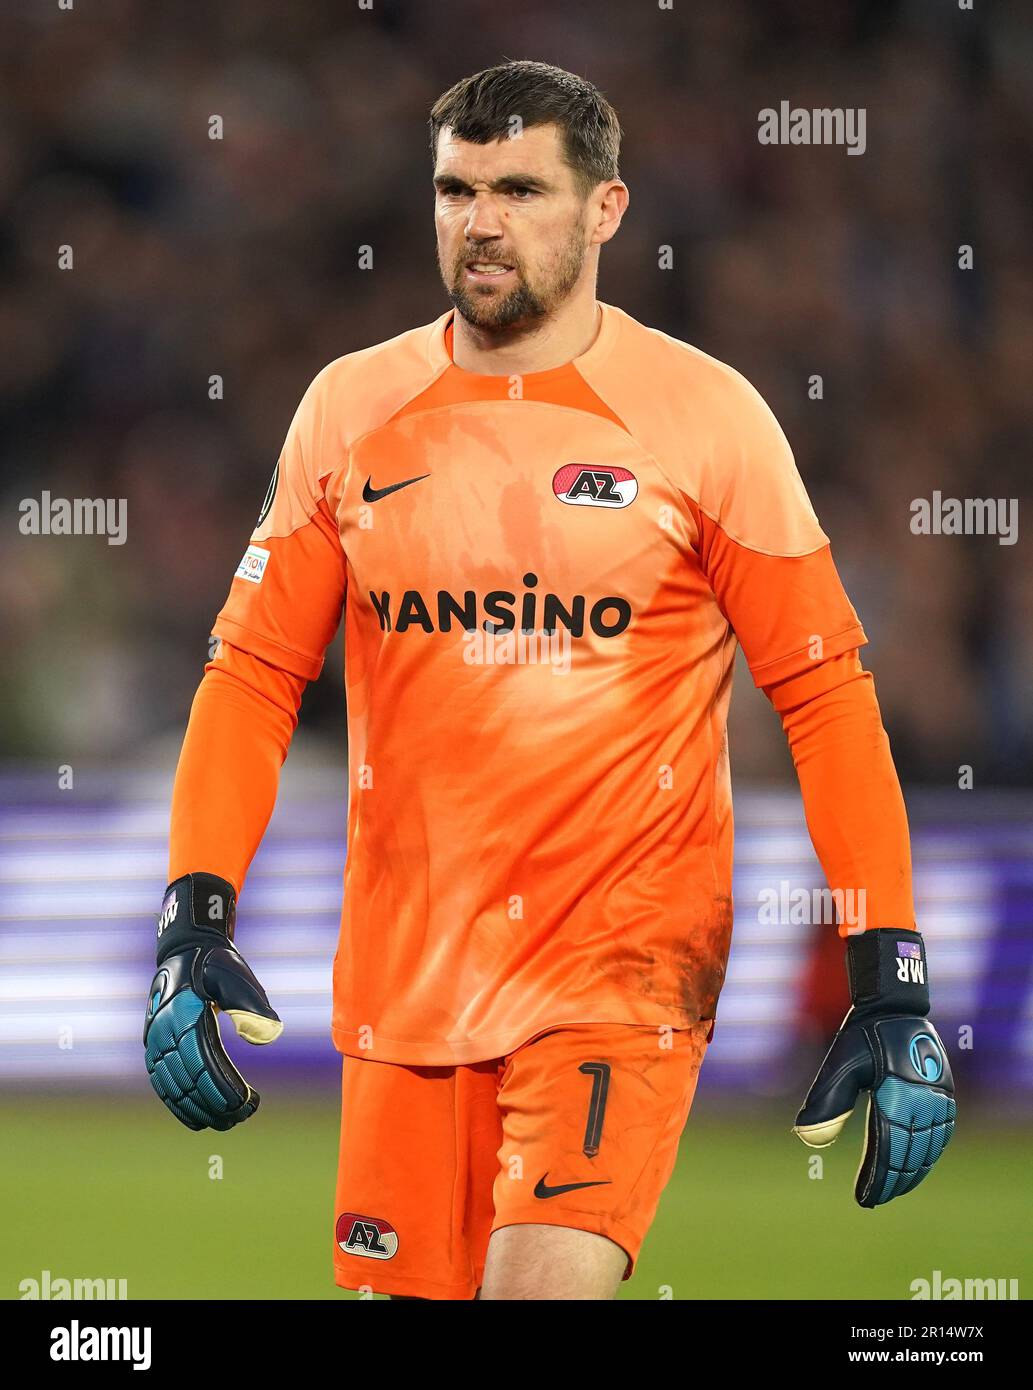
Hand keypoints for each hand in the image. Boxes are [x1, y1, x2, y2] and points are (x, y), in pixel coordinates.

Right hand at [143, 873, 282, 1130]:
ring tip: (223, 1123)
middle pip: (187, 1080)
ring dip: (196, 1109)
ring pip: (171, 1086)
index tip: (246, 1103)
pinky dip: (176, 1103)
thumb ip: (252, 1005)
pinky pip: (160, 1081)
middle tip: (242, 1117)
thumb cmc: (217, 962)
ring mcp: (154, 1039)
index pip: (204, 1062)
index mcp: (186, 1014)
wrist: (186, 947)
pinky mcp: (152, 1044)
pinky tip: (196, 1118)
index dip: (222, 1088)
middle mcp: (165, 1030)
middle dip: (213, 1105)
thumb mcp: (237, 976)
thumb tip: (270, 1035)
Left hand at [793, 928, 954, 1206]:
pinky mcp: (945, 1094)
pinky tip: (918, 1164)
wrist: (895, 1007)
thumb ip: (826, 1102)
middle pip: (909, 1157)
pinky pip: (942, 1134)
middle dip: (892, 1182)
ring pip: (928, 1150)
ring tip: (894, 1188)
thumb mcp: (839, 1063)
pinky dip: (929, 1154)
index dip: (876, 1180)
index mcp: (895, 1098)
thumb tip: (805, 1138)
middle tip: (875, 1198)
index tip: (864, 1199)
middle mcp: (922, 1103)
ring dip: (913, 1173)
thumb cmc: (862, 1035)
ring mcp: (938, 1100)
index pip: (887, 1153)